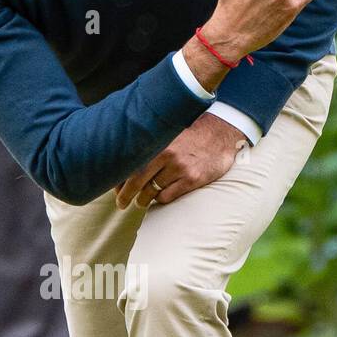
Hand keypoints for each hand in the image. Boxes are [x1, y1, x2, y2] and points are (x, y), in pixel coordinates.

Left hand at [114, 111, 247, 209]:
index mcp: (157, 141)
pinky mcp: (192, 179)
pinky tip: (160, 196)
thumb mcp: (167, 132)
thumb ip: (149, 144)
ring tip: (141, 200)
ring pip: (151, 192)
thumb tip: (123, 162)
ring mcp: (180, 168)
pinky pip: (166, 197)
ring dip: (143, 199)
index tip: (115, 189)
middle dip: (125, 196)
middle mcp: (167, 154)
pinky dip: (160, 199)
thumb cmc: (189, 133)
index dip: (119, 180)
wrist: (220, 132)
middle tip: (121, 204)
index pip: (130, 165)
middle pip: (137, 181)